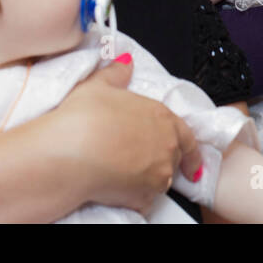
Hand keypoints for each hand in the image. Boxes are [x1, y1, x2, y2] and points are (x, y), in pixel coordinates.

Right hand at [48, 58, 200, 213]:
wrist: (69, 153)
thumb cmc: (83, 118)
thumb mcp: (98, 86)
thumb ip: (116, 74)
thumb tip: (125, 62)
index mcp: (162, 116)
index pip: (187, 135)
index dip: (189, 149)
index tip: (192, 162)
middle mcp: (167, 145)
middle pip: (173, 157)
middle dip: (161, 161)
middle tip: (140, 164)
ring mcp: (159, 172)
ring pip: (160, 180)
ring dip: (148, 180)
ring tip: (124, 176)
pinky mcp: (145, 196)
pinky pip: (144, 200)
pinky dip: (134, 198)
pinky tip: (117, 192)